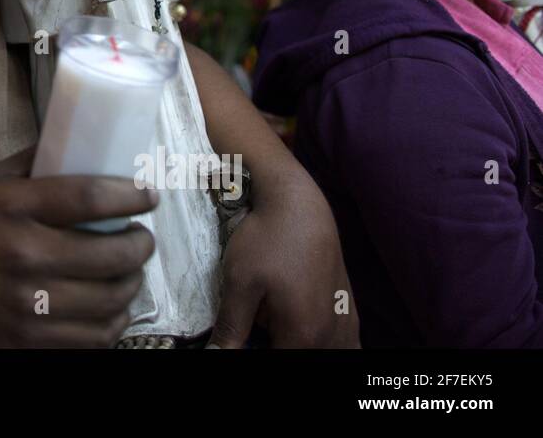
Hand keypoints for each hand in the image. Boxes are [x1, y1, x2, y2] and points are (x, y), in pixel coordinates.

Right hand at [0, 145, 158, 346]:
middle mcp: (20, 257)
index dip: (131, 195)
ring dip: (132, 283)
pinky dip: (112, 321)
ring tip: (129, 271)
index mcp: (10, 208)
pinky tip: (110, 305)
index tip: (148, 195)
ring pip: (110, 301)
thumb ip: (37, 163)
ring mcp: (24, 307)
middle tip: (142, 236)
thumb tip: (88, 140)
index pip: (90, 197)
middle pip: (111, 254)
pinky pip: (93, 338)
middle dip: (141, 243)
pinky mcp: (25, 343)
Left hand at [209, 175, 358, 347]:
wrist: (300, 204)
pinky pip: (345, 344)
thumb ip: (231, 327)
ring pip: (326, 353)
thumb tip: (217, 355)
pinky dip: (325, 345)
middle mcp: (332, 335)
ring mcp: (346, 323)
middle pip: (301, 358)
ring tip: (275, 328)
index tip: (242, 337)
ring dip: (299, 346)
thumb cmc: (267, 240)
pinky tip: (305, 331)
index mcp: (304, 335)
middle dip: (274, 348)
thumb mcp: (239, 283)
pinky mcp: (350, 310)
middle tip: (255, 327)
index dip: (251, 353)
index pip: (276, 364)